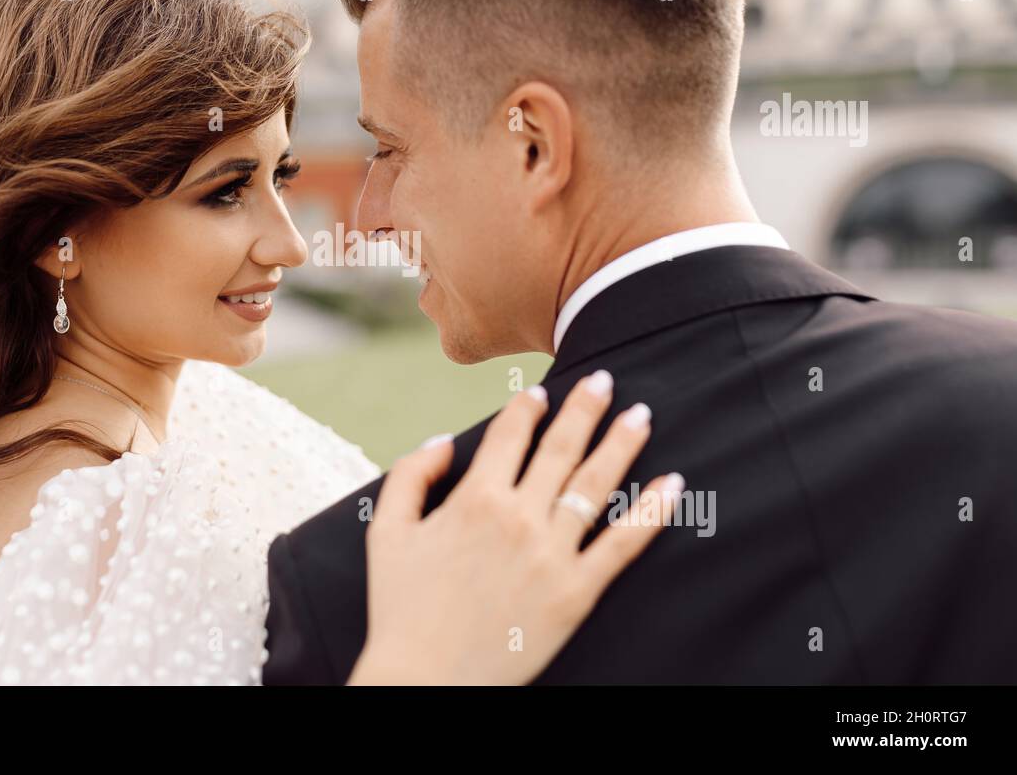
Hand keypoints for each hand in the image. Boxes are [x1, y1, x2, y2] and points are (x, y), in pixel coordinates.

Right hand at [347, 373, 682, 685]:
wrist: (426, 680)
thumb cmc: (400, 607)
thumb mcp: (387, 532)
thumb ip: (411, 475)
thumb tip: (443, 440)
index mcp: (473, 499)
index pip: (508, 436)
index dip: (526, 408)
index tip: (541, 392)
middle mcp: (518, 517)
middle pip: (560, 448)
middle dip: (585, 408)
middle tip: (605, 381)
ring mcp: (551, 554)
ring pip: (595, 485)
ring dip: (622, 444)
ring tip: (642, 416)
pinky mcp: (576, 592)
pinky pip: (622, 544)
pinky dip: (651, 511)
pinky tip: (673, 485)